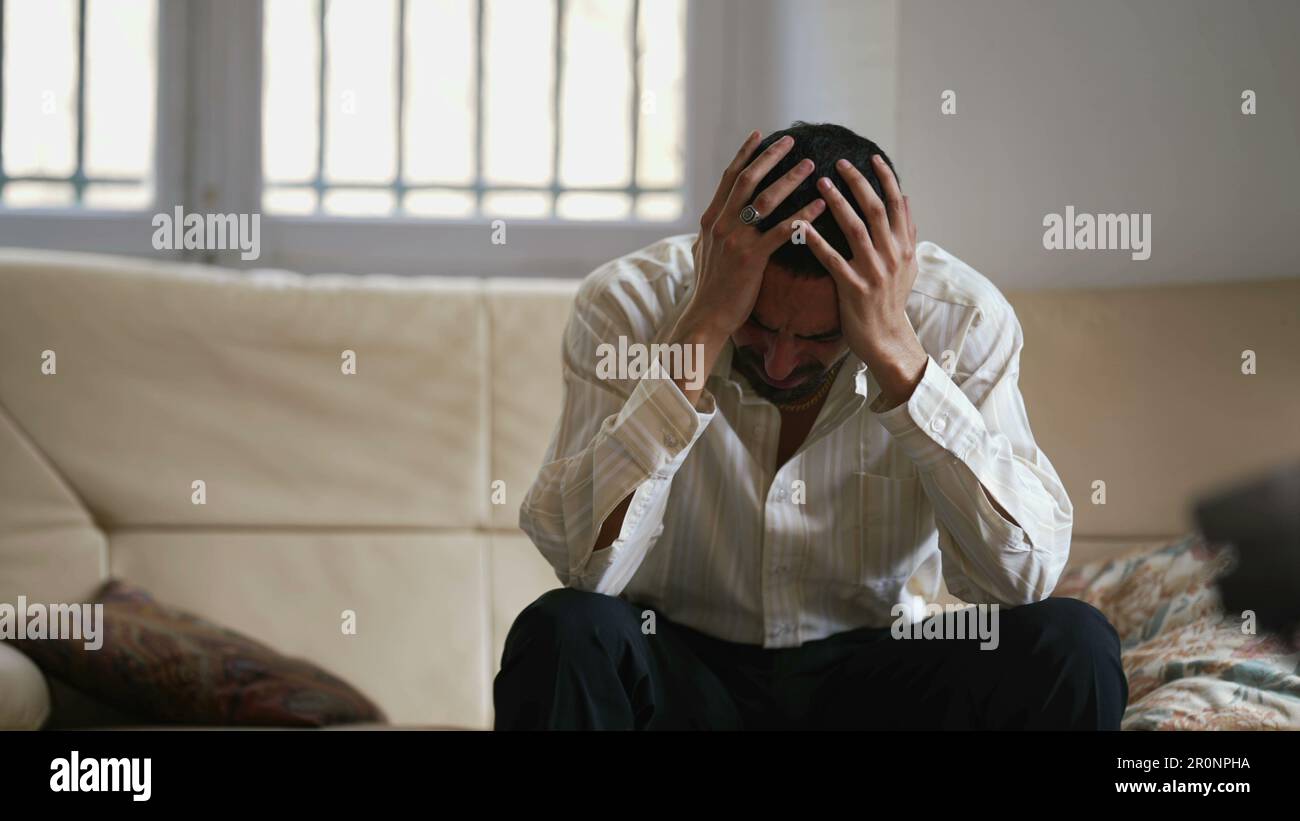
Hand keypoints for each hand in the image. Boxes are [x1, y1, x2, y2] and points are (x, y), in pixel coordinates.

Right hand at [680, 130, 826, 342]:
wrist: (706, 317)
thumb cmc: (710, 288)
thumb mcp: (704, 251)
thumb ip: (713, 230)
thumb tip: (715, 216)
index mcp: (711, 219)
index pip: (729, 178)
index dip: (745, 154)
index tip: (760, 135)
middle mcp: (720, 223)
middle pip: (748, 179)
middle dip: (770, 157)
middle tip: (792, 141)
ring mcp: (734, 239)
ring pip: (766, 199)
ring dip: (790, 178)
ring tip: (811, 164)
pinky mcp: (750, 258)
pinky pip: (782, 230)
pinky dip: (802, 213)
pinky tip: (820, 203)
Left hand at [803, 154, 927, 407]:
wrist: (887, 340)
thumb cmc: (892, 301)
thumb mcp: (908, 265)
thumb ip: (908, 231)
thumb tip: (907, 198)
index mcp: (904, 247)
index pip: (897, 204)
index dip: (885, 178)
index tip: (871, 157)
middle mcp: (892, 255)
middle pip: (876, 209)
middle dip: (858, 183)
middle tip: (840, 162)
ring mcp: (874, 272)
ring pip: (856, 229)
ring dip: (839, 203)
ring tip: (821, 183)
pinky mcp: (854, 288)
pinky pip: (833, 260)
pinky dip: (817, 241)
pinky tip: (801, 226)